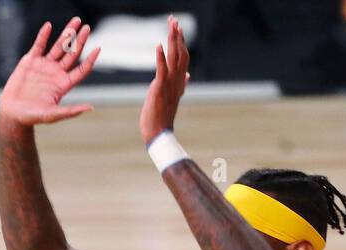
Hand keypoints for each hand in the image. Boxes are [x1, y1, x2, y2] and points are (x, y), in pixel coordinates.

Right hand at [0, 17, 100, 126]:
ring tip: (76, 21)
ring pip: (58, 46)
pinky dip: (43, 35)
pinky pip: (39, 45)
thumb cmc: (32, 117)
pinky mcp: (30, 61)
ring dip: (67, 33)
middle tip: (87, 28)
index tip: (98, 48)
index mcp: (64, 84)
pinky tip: (48, 26)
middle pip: (72, 53)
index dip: (90, 59)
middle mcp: (56, 73)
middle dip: (80, 40)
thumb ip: (70, 111)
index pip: (81, 69)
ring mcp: (44, 66)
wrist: (12, 113)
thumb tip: (90, 108)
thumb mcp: (52, 115)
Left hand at [138, 16, 190, 145]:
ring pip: (173, 57)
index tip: (177, 27)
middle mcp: (177, 80)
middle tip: (173, 19)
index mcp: (179, 80)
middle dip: (177, 35)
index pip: (183, 56)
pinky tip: (158, 46)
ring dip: (172, 40)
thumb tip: (187, 76)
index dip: (181, 41)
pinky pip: (161, 70)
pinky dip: (160, 57)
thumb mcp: (172, 96)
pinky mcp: (159, 88)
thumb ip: (180, 84)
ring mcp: (169, 84)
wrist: (159, 133)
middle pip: (180, 52)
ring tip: (171, 25)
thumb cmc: (162, 116)